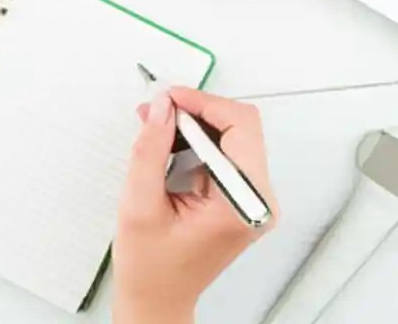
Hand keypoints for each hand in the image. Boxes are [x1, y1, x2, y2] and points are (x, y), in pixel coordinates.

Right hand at [113, 87, 278, 323]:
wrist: (158, 299)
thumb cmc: (151, 267)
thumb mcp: (139, 204)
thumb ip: (150, 149)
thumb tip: (161, 107)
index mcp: (242, 204)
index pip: (241, 128)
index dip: (204, 104)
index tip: (170, 98)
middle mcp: (257, 200)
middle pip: (240, 128)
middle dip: (197, 113)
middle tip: (157, 112)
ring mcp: (251, 199)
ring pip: (232, 136)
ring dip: (194, 127)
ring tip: (155, 132)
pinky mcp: (240, 197)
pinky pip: (225, 153)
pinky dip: (195, 142)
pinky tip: (167, 149)